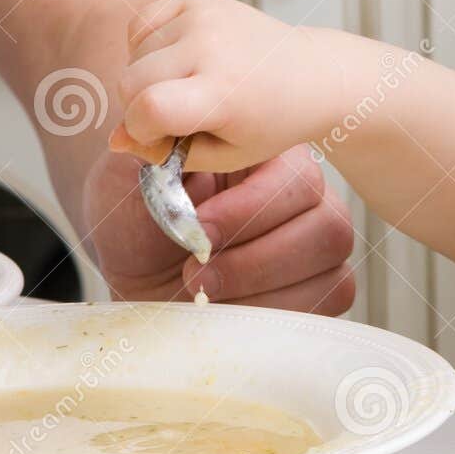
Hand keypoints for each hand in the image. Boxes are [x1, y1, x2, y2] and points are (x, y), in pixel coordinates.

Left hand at [81, 142, 354, 311]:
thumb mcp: (125, 181)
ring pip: (328, 269)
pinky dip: (271, 312)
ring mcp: (320, 244)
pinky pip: (324, 304)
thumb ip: (145, 156)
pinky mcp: (322, 287)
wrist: (136, 270)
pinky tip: (226, 310)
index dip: (252, 207)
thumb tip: (155, 141)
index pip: (296, 176)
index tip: (199, 229)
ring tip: (201, 291)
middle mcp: (307, 197)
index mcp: (268, 156)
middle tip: (194, 272)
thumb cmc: (136, 218)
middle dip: (255, 259)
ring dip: (260, 288)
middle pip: (327, 226)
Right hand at [111, 0, 354, 172]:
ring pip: (133, 55)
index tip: (160, 140)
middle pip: (129, 81)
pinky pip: (141, 25)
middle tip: (176, 118)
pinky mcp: (197, 0)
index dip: (141, 131)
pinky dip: (148, 47)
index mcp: (225, 93)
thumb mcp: (225, 155)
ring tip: (188, 87)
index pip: (149, 108)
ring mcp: (203, 17)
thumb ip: (167, 152)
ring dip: (146, 78)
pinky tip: (179, 60)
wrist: (310, 75)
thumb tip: (115, 139)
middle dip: (138, 107)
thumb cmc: (271, 120)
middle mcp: (212, 47)